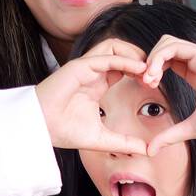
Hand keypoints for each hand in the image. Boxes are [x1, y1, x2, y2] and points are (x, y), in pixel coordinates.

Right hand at [35, 38, 148, 153]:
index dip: (141, 72)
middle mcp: (92, 72)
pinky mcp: (78, 66)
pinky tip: (139, 69)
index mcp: (97, 83)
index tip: (155, 85)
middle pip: (122, 51)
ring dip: (134, 54)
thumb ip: (124, 142)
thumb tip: (146, 150)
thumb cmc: (63, 131)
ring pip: (114, 45)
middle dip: (141, 59)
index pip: (124, 67)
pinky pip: (106, 56)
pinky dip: (125, 59)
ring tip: (149, 70)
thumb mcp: (102, 138)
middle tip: (156, 75)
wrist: (38, 129)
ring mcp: (85, 67)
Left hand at [138, 34, 195, 155]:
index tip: (147, 87)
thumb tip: (150, 151)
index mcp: (195, 72)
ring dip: (152, 59)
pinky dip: (159, 58)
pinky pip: (175, 47)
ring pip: (167, 42)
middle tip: (146, 82)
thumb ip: (170, 136)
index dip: (152, 70)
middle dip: (149, 61)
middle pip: (164, 46)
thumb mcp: (190, 128)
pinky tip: (156, 75)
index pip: (167, 60)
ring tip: (150, 80)